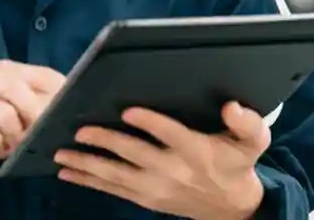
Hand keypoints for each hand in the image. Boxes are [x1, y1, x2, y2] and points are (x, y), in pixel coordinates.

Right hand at [0, 59, 64, 174]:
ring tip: (13, 145)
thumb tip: (72, 108)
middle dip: (33, 115)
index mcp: (3, 70)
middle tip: (34, 135)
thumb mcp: (17, 112)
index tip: (61, 118)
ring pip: (4, 114)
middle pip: (16, 87)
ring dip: (15, 137)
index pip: (43, 75)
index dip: (58, 97)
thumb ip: (40, 104)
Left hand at [54, 102, 268, 219]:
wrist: (232, 207)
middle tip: (80, 129)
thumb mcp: (253, 143)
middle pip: (134, 154)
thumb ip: (247, 123)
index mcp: (196, 151)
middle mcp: (173, 170)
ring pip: (116, 175)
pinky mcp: (144, 198)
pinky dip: (88, 180)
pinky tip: (66, 171)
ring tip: (60, 152)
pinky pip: (112, 189)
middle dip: (106, 141)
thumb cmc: (237, 163)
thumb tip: (231, 106)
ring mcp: (155, 187)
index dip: (150, 122)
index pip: (170, 134)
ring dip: (87, 163)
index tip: (128, 110)